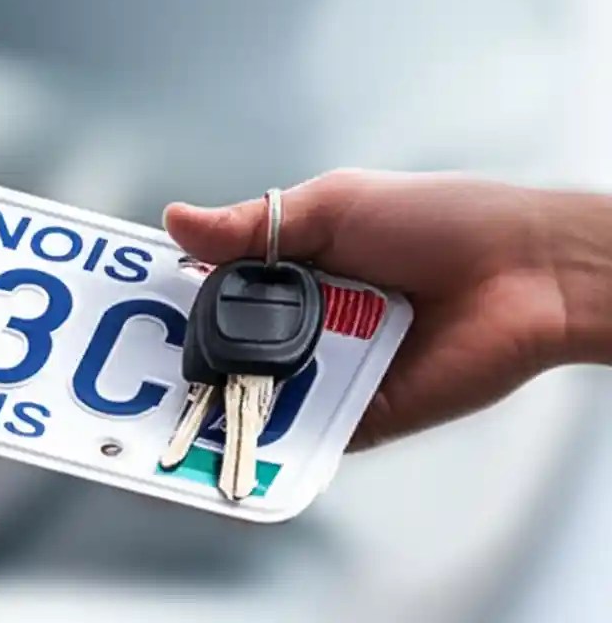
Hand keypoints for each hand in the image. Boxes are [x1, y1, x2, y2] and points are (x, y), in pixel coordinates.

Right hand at [163, 169, 611, 449]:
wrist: (524, 272)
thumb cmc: (439, 221)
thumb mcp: (333, 207)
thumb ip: (253, 226)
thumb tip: (174, 221)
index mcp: (297, 274)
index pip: (223, 293)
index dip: (177, 302)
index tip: (128, 310)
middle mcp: (307, 328)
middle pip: (232, 352)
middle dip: (186, 362)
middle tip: (129, 371)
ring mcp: (330, 376)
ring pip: (257, 398)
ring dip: (216, 405)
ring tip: (158, 416)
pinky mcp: (358, 419)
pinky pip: (302, 436)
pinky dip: (266, 443)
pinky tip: (220, 444)